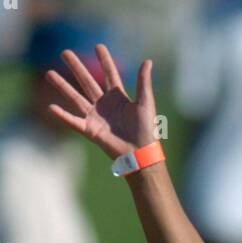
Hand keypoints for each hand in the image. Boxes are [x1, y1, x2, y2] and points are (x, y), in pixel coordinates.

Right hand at [45, 44, 156, 158]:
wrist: (142, 154)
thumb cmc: (147, 131)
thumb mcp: (146, 103)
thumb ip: (143, 83)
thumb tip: (148, 61)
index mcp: (118, 98)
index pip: (110, 75)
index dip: (105, 61)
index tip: (98, 46)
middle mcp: (104, 105)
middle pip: (87, 82)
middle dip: (76, 68)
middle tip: (64, 53)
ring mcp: (96, 117)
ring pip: (75, 98)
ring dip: (62, 86)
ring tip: (49, 74)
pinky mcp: (91, 131)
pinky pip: (74, 122)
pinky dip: (63, 116)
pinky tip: (51, 107)